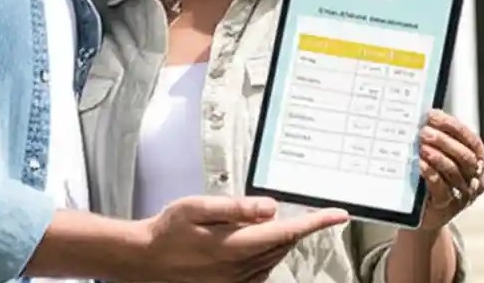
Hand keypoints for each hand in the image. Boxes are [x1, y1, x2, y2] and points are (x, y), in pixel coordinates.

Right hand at [137, 195, 348, 282]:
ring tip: (258, 224)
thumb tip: (271, 207)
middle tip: (293, 208)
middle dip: (295, 226)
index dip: (316, 223)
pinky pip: (261, 271)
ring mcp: (237, 282)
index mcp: (235, 245)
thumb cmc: (168, 231)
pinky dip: (266, 254)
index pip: (287, 232)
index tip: (339, 215)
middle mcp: (241, 268)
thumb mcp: (197, 207)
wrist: (145, 261)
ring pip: (274, 258)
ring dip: (278, 240)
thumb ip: (236, 207)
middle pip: (283, 244)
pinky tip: (250, 243)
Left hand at [415, 109, 483, 230]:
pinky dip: (432, 174)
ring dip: (438, 157)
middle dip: (444, 141)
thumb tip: (423, 115)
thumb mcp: (438, 156)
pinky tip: (421, 165)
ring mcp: (462, 195)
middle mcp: (474, 178)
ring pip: (455, 172)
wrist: (420, 214)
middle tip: (424, 132)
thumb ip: (437, 139)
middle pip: (465, 157)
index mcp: (477, 161)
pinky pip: (442, 189)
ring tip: (421, 147)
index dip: (453, 127)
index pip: (471, 140)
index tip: (433, 116)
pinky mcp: (446, 207)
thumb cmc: (430, 179)